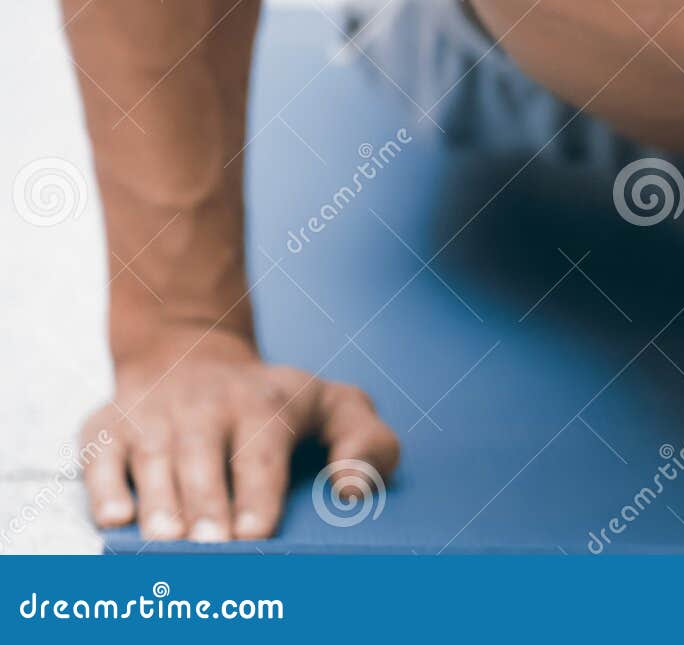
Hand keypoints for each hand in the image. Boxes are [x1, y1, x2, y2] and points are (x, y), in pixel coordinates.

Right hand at [80, 328, 399, 541]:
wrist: (191, 351)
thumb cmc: (274, 401)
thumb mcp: (335, 406)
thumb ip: (368, 444)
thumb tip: (353, 491)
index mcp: (264, 404)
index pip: (262, 452)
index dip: (258, 493)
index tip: (257, 532)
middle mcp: (205, 406)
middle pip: (203, 459)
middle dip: (207, 504)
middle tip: (210, 547)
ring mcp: (154, 415)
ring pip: (152, 459)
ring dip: (159, 501)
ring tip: (167, 541)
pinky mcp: (108, 427)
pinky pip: (100, 456)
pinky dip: (103, 485)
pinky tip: (116, 517)